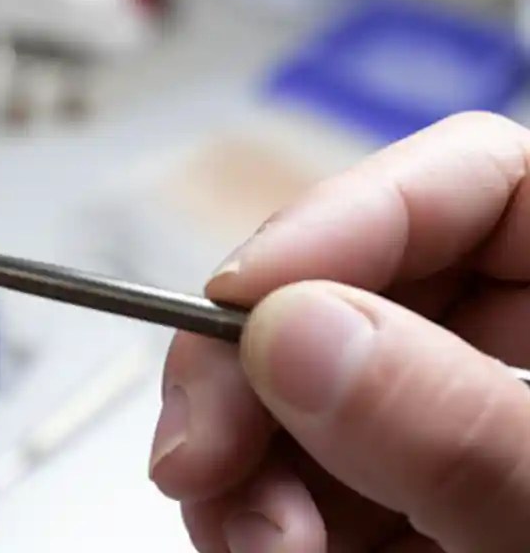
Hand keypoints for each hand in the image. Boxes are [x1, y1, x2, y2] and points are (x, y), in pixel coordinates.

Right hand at [150, 112, 529, 552]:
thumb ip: (465, 430)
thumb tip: (297, 331)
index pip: (474, 182)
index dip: (344, 221)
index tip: (241, 303)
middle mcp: (522, 351)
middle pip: (352, 290)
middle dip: (255, 369)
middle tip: (200, 454)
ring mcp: (456, 429)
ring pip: (300, 389)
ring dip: (247, 461)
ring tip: (257, 542)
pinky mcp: (409, 505)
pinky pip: (303, 478)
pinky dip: (264, 515)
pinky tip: (273, 550)